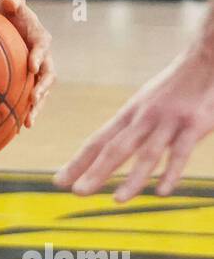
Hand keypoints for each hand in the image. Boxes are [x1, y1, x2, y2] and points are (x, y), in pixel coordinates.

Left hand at [0, 0, 54, 126]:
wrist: (7, 20)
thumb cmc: (6, 9)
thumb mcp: (9, 1)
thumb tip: (9, 0)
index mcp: (40, 37)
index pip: (42, 46)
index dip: (39, 56)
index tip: (32, 66)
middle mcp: (42, 56)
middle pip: (47, 74)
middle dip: (42, 89)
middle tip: (33, 100)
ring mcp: (37, 70)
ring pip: (41, 91)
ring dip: (36, 107)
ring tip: (27, 123)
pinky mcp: (30, 81)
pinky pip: (30, 97)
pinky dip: (24, 111)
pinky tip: (15, 128)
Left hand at [54, 48, 213, 199]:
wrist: (206, 58)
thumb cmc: (176, 84)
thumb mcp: (147, 100)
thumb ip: (132, 123)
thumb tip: (110, 145)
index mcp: (130, 113)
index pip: (99, 141)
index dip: (79, 162)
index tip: (60, 180)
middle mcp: (145, 117)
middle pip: (116, 148)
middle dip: (96, 171)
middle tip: (77, 192)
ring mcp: (169, 121)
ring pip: (147, 153)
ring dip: (133, 178)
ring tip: (117, 200)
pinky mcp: (194, 124)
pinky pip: (180, 152)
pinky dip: (170, 172)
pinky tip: (161, 191)